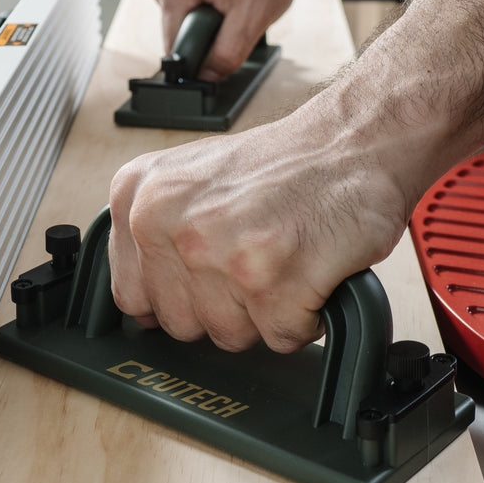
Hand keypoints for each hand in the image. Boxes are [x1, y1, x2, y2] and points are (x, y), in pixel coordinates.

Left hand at [107, 109, 408, 352]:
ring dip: (266, 311)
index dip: (179, 295)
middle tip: (256, 257)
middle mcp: (168, 222)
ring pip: (229, 336)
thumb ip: (156, 238)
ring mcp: (217, 252)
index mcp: (139, 197)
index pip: (132, 295)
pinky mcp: (269, 281)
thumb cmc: (282, 165)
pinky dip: (305, 316)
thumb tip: (142, 307)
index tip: (208, 274)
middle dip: (225, 305)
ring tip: (283, 259)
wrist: (351, 144)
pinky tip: (308, 269)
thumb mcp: (190, 182)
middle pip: (180, 323)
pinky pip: (280, 337)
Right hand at [149, 0, 306, 80]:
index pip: (175, 47)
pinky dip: (214, 13)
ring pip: (188, 28)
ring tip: (236, 2)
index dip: (203, 55)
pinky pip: (192, 14)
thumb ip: (226, 53)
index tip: (227, 41)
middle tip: (237, 14)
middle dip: (211, 36)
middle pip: (181, 37)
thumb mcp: (252, 18)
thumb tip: (206, 78)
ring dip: (215, 25)